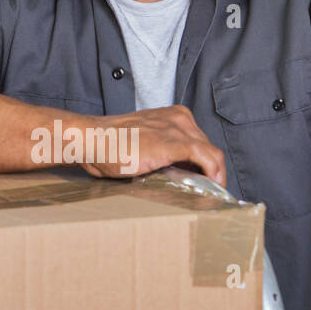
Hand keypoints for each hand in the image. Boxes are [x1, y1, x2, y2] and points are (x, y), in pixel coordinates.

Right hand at [79, 105, 226, 184]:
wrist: (93, 140)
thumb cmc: (111, 144)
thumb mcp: (145, 143)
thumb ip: (164, 153)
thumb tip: (180, 175)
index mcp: (174, 116)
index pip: (201, 141)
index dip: (207, 163)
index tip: (207, 180)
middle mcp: (179, 118)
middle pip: (209, 147)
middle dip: (213, 171)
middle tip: (210, 191)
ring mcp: (178, 129)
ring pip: (212, 154)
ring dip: (216, 175)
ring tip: (213, 193)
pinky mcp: (174, 143)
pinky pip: (206, 158)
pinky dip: (214, 174)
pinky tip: (213, 186)